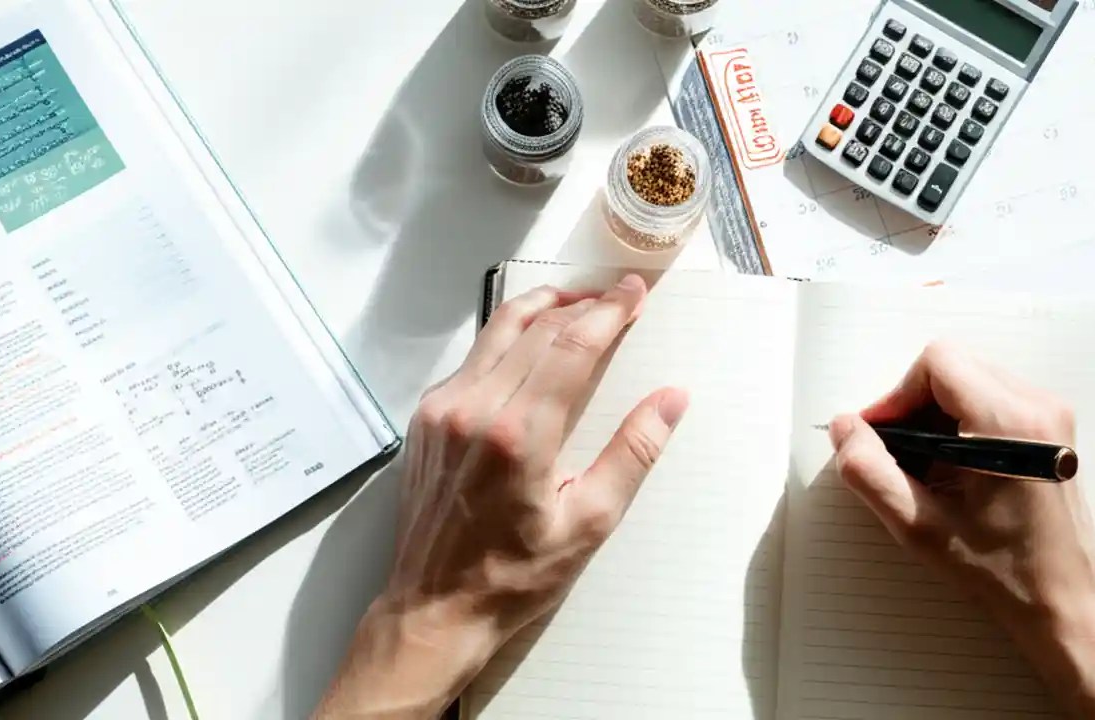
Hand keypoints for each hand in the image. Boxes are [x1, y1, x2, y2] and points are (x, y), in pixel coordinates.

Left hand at [314, 276, 687, 718]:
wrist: (433, 607)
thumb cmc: (516, 577)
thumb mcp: (590, 525)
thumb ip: (632, 455)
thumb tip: (670, 399)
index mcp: (519, 435)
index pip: (571, 346)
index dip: (607, 312)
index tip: (634, 292)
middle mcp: (473, 409)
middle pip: (535, 328)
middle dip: (581, 303)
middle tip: (615, 293)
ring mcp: (441, 410)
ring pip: (496, 333)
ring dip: (541, 308)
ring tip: (577, 300)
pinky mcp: (424, 418)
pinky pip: (472, 359)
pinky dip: (506, 339)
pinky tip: (530, 343)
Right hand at [829, 341, 1094, 718]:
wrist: (1061, 597)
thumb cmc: (1001, 568)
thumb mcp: (919, 526)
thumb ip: (869, 471)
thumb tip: (843, 428)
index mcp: (1009, 424)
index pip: (938, 363)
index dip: (896, 395)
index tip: (881, 434)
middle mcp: (1037, 408)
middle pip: (954, 364)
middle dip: (914, 401)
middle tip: (897, 449)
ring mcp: (1050, 415)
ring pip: (971, 376)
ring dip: (935, 411)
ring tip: (924, 463)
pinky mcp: (1051, 427)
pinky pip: (991, 395)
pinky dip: (960, 418)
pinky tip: (951, 464)